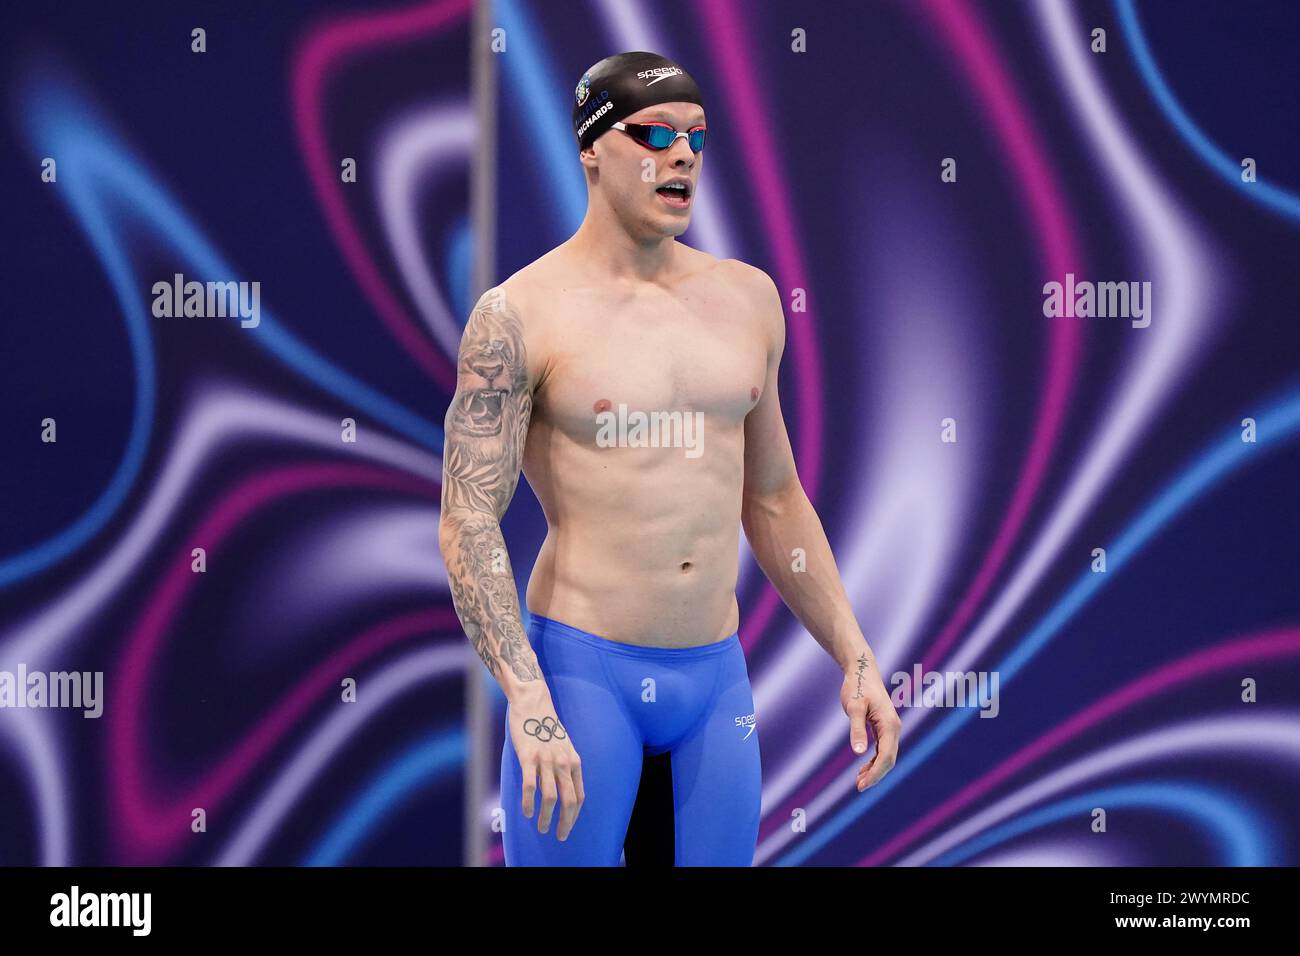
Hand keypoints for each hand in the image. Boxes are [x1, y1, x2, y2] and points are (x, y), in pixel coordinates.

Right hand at [507, 684, 584, 839]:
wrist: (533, 704)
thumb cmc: (546, 727)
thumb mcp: (564, 747)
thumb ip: (565, 766)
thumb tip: (564, 789)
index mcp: (574, 762)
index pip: (579, 795)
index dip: (574, 815)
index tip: (568, 827)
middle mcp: (563, 763)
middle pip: (569, 800)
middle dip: (565, 822)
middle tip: (559, 836)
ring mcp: (546, 760)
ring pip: (550, 797)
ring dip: (547, 817)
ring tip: (542, 828)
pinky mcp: (529, 757)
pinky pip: (530, 785)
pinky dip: (529, 803)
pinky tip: (527, 812)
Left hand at [841, 649, 900, 791]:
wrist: (862, 671)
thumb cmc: (857, 687)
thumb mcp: (854, 707)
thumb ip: (856, 729)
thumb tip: (858, 753)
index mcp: (890, 725)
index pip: (886, 756)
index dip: (875, 773)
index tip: (861, 784)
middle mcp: (894, 728)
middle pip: (889, 759)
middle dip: (876, 775)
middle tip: (859, 787)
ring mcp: (890, 728)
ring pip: (887, 756)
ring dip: (875, 770)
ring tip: (859, 782)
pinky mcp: (883, 727)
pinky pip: (882, 750)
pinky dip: (874, 761)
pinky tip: (863, 769)